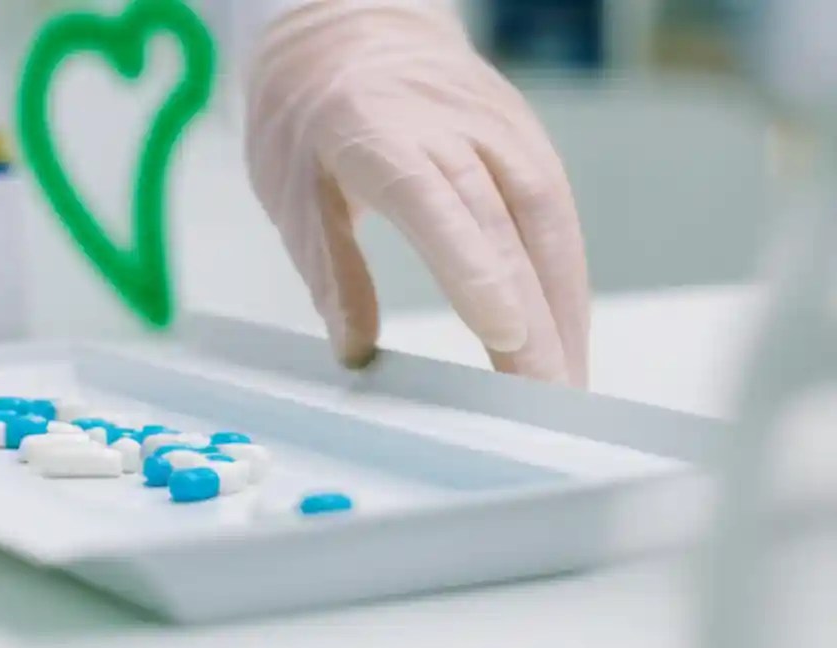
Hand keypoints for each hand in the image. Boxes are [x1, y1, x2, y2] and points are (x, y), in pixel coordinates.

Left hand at [245, 0, 589, 384]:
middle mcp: (448, 125)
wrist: (347, 30)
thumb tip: (355, 352)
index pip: (432, 202)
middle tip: (547, 399)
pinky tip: (567, 335)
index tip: (504, 334)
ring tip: (568, 386)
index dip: (471, 267)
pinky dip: (563, 280)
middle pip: (500, 224)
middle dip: (531, 317)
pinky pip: (553, 214)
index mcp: (374, 134)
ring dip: (562, 308)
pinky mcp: (524, 137)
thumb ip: (331, 271)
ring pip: (543, 220)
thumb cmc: (307, 118)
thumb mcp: (291, 191)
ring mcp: (496, 127)